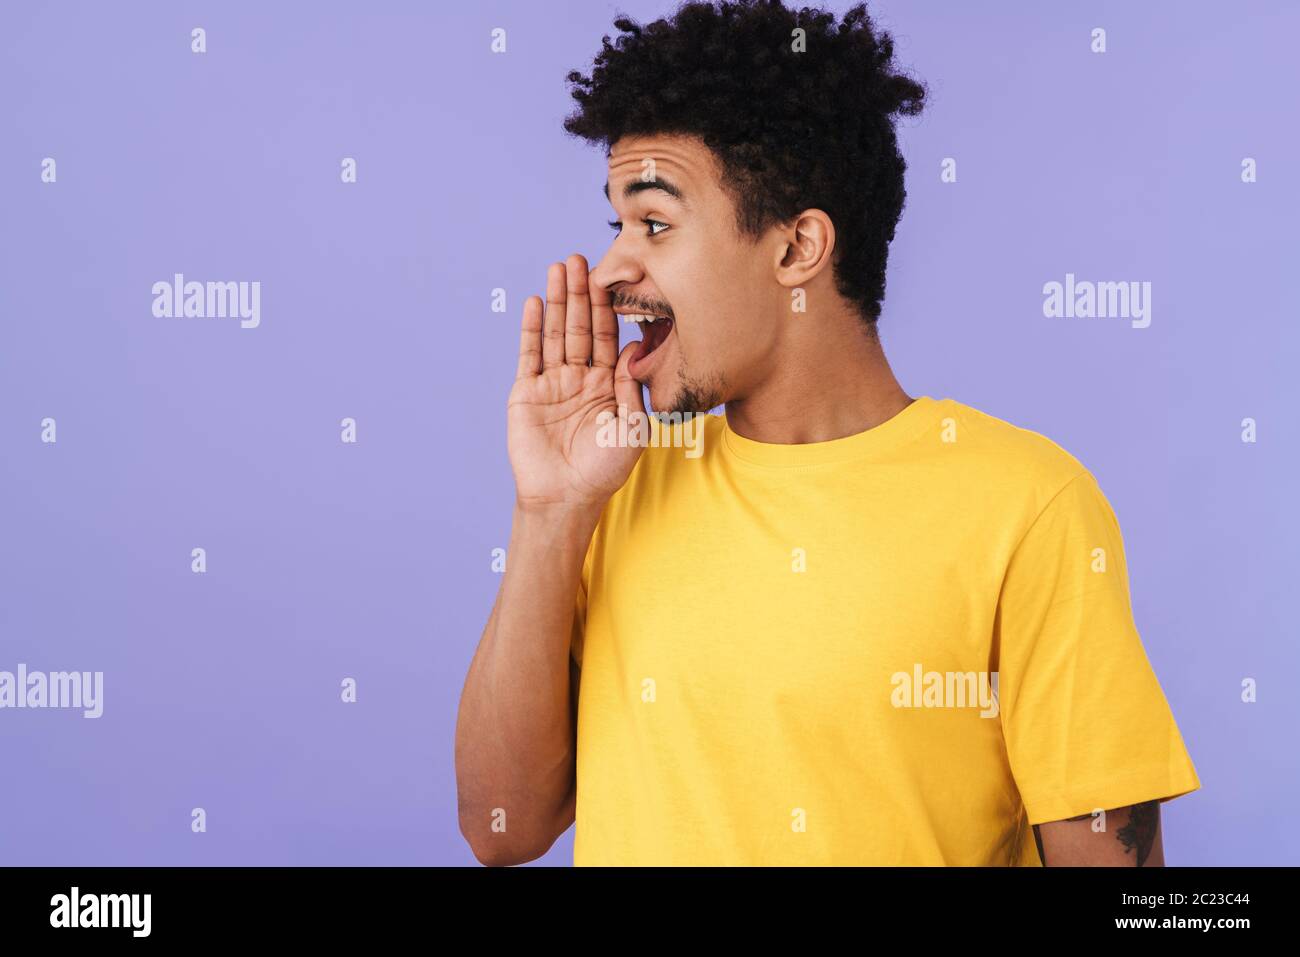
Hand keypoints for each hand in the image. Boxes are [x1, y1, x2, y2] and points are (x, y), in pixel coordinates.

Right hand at [507, 254, 645, 511]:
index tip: (613, 276)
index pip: (607, 336)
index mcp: (607, 384)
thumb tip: (635, 347)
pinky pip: (530, 354)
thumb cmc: (604, 470)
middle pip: (580, 326)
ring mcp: (552, 382)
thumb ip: (632, 388)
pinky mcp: (527, 392)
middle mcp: (580, 377)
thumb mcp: (632, 429)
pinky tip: (533, 302)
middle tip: (582, 259)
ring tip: (558, 268)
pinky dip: (531, 328)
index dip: (609, 307)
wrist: (566, 497)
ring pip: (555, 332)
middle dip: (581, 293)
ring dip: (556, 300)